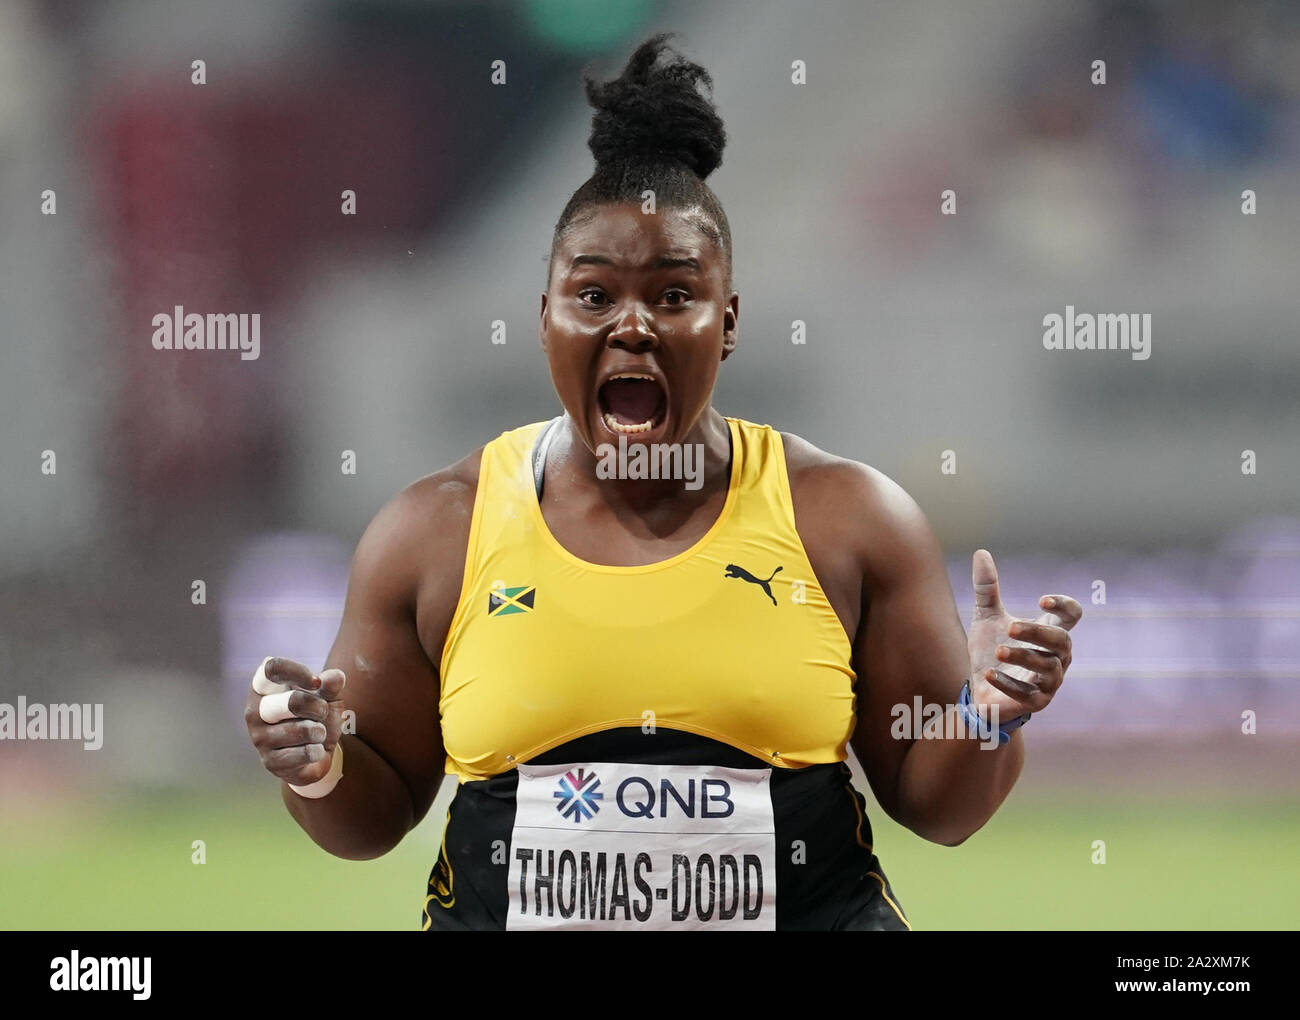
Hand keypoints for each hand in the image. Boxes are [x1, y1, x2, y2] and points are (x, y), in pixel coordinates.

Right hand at [244, 657, 346, 785]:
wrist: (315, 755)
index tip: (317, 683)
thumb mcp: (327, 697)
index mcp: (263, 688)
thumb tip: (336, 677)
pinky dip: (317, 750)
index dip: (297, 672)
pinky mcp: (270, 761)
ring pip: (301, 730)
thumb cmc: (315, 717)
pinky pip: (304, 753)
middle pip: (292, 701)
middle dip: (317, 707)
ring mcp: (260, 738)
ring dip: (319, 731)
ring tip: (318, 733)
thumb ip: (330, 685)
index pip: (272, 669)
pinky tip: (312, 750)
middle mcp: (255, 711)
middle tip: (322, 711)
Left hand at [967, 549, 1081, 721]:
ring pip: (1048, 668)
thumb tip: (981, 553)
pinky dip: (1008, 683)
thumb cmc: (992, 650)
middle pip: (1062, 642)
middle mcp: (1056, 657)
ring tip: (998, 650)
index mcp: (1049, 633)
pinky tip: (988, 673)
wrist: (980, 688)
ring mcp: (1049, 682)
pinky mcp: (1035, 703)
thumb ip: (987, 589)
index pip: (1072, 616)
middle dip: (1038, 633)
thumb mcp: (987, 617)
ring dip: (1023, 657)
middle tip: (1011, 626)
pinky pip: (1028, 694)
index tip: (1041, 599)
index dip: (1064, 606)